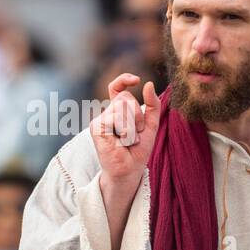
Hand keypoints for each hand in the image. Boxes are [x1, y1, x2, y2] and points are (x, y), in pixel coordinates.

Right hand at [91, 73, 161, 203]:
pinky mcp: (97, 127)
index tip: (136, 80)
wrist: (130, 170)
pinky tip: (121, 143)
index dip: (124, 79)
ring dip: (133, 126)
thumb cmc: (138, 149)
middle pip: (125, 97)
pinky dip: (125, 131)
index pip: (117, 87)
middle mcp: (108, 112)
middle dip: (137, 116)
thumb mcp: (151, 124)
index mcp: (118, 110)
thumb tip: (147, 84)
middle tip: (135, 134)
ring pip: (122, 106)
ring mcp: (100, 119)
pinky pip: (116, 118)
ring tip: (128, 140)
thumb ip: (152, 104)